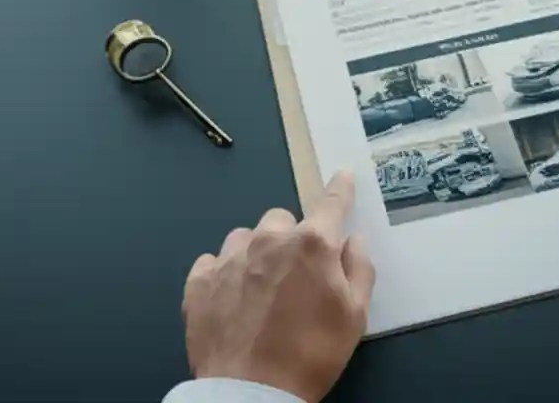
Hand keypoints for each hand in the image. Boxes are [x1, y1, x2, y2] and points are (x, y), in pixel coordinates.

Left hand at [181, 171, 375, 402]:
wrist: (251, 393)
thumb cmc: (312, 354)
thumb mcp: (355, 316)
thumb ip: (359, 268)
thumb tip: (353, 239)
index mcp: (312, 244)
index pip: (332, 202)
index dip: (341, 188)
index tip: (343, 177)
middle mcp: (268, 239)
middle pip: (282, 219)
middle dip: (291, 238)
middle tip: (297, 276)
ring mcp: (229, 258)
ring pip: (245, 238)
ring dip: (256, 254)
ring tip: (261, 291)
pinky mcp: (199, 281)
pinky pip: (214, 262)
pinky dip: (225, 274)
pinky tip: (233, 300)